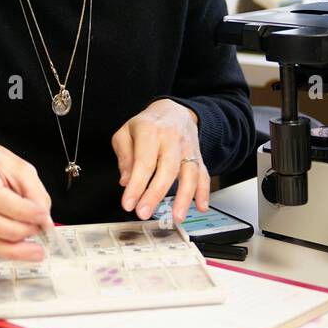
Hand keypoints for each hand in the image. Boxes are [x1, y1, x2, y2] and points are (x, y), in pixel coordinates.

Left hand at [112, 99, 208, 223]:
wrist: (174, 111)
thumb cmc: (147, 125)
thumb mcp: (126, 132)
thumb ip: (124, 156)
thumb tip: (126, 181)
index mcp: (150, 130)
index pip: (144, 161)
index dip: (136, 185)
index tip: (129, 203)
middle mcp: (172, 138)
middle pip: (167, 169)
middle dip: (156, 194)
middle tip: (144, 213)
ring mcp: (188, 148)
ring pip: (190, 172)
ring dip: (184, 197)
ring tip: (176, 216)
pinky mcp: (198, 156)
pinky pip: (204, 174)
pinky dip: (204, 192)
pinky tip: (200, 206)